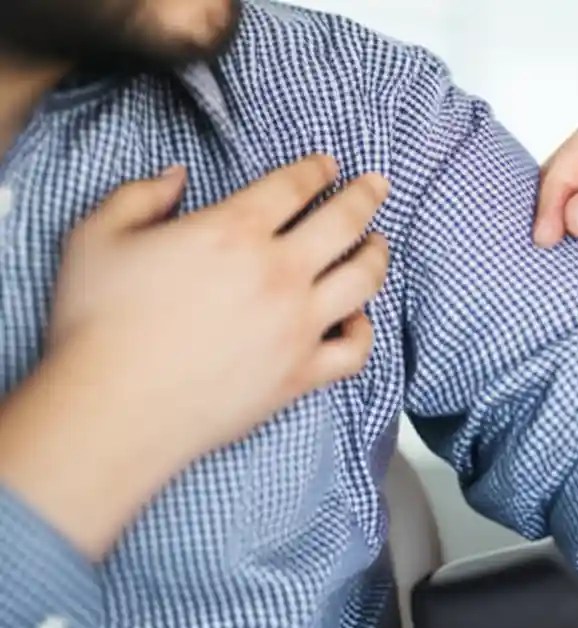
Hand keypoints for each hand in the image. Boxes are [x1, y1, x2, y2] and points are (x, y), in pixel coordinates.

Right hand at [0, 156, 390, 556]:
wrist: (111, 410)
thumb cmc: (97, 323)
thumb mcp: (97, 236)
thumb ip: (141, 195)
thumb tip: (177, 175)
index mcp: (232, 231)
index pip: (293, 186)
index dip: (316, 169)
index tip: (329, 165)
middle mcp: (278, 273)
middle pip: (344, 222)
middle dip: (366, 195)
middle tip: (378, 184)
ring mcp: (297, 326)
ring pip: (363, 280)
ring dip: (377, 254)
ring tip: (379, 244)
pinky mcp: (301, 375)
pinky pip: (355, 349)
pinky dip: (364, 331)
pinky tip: (356, 319)